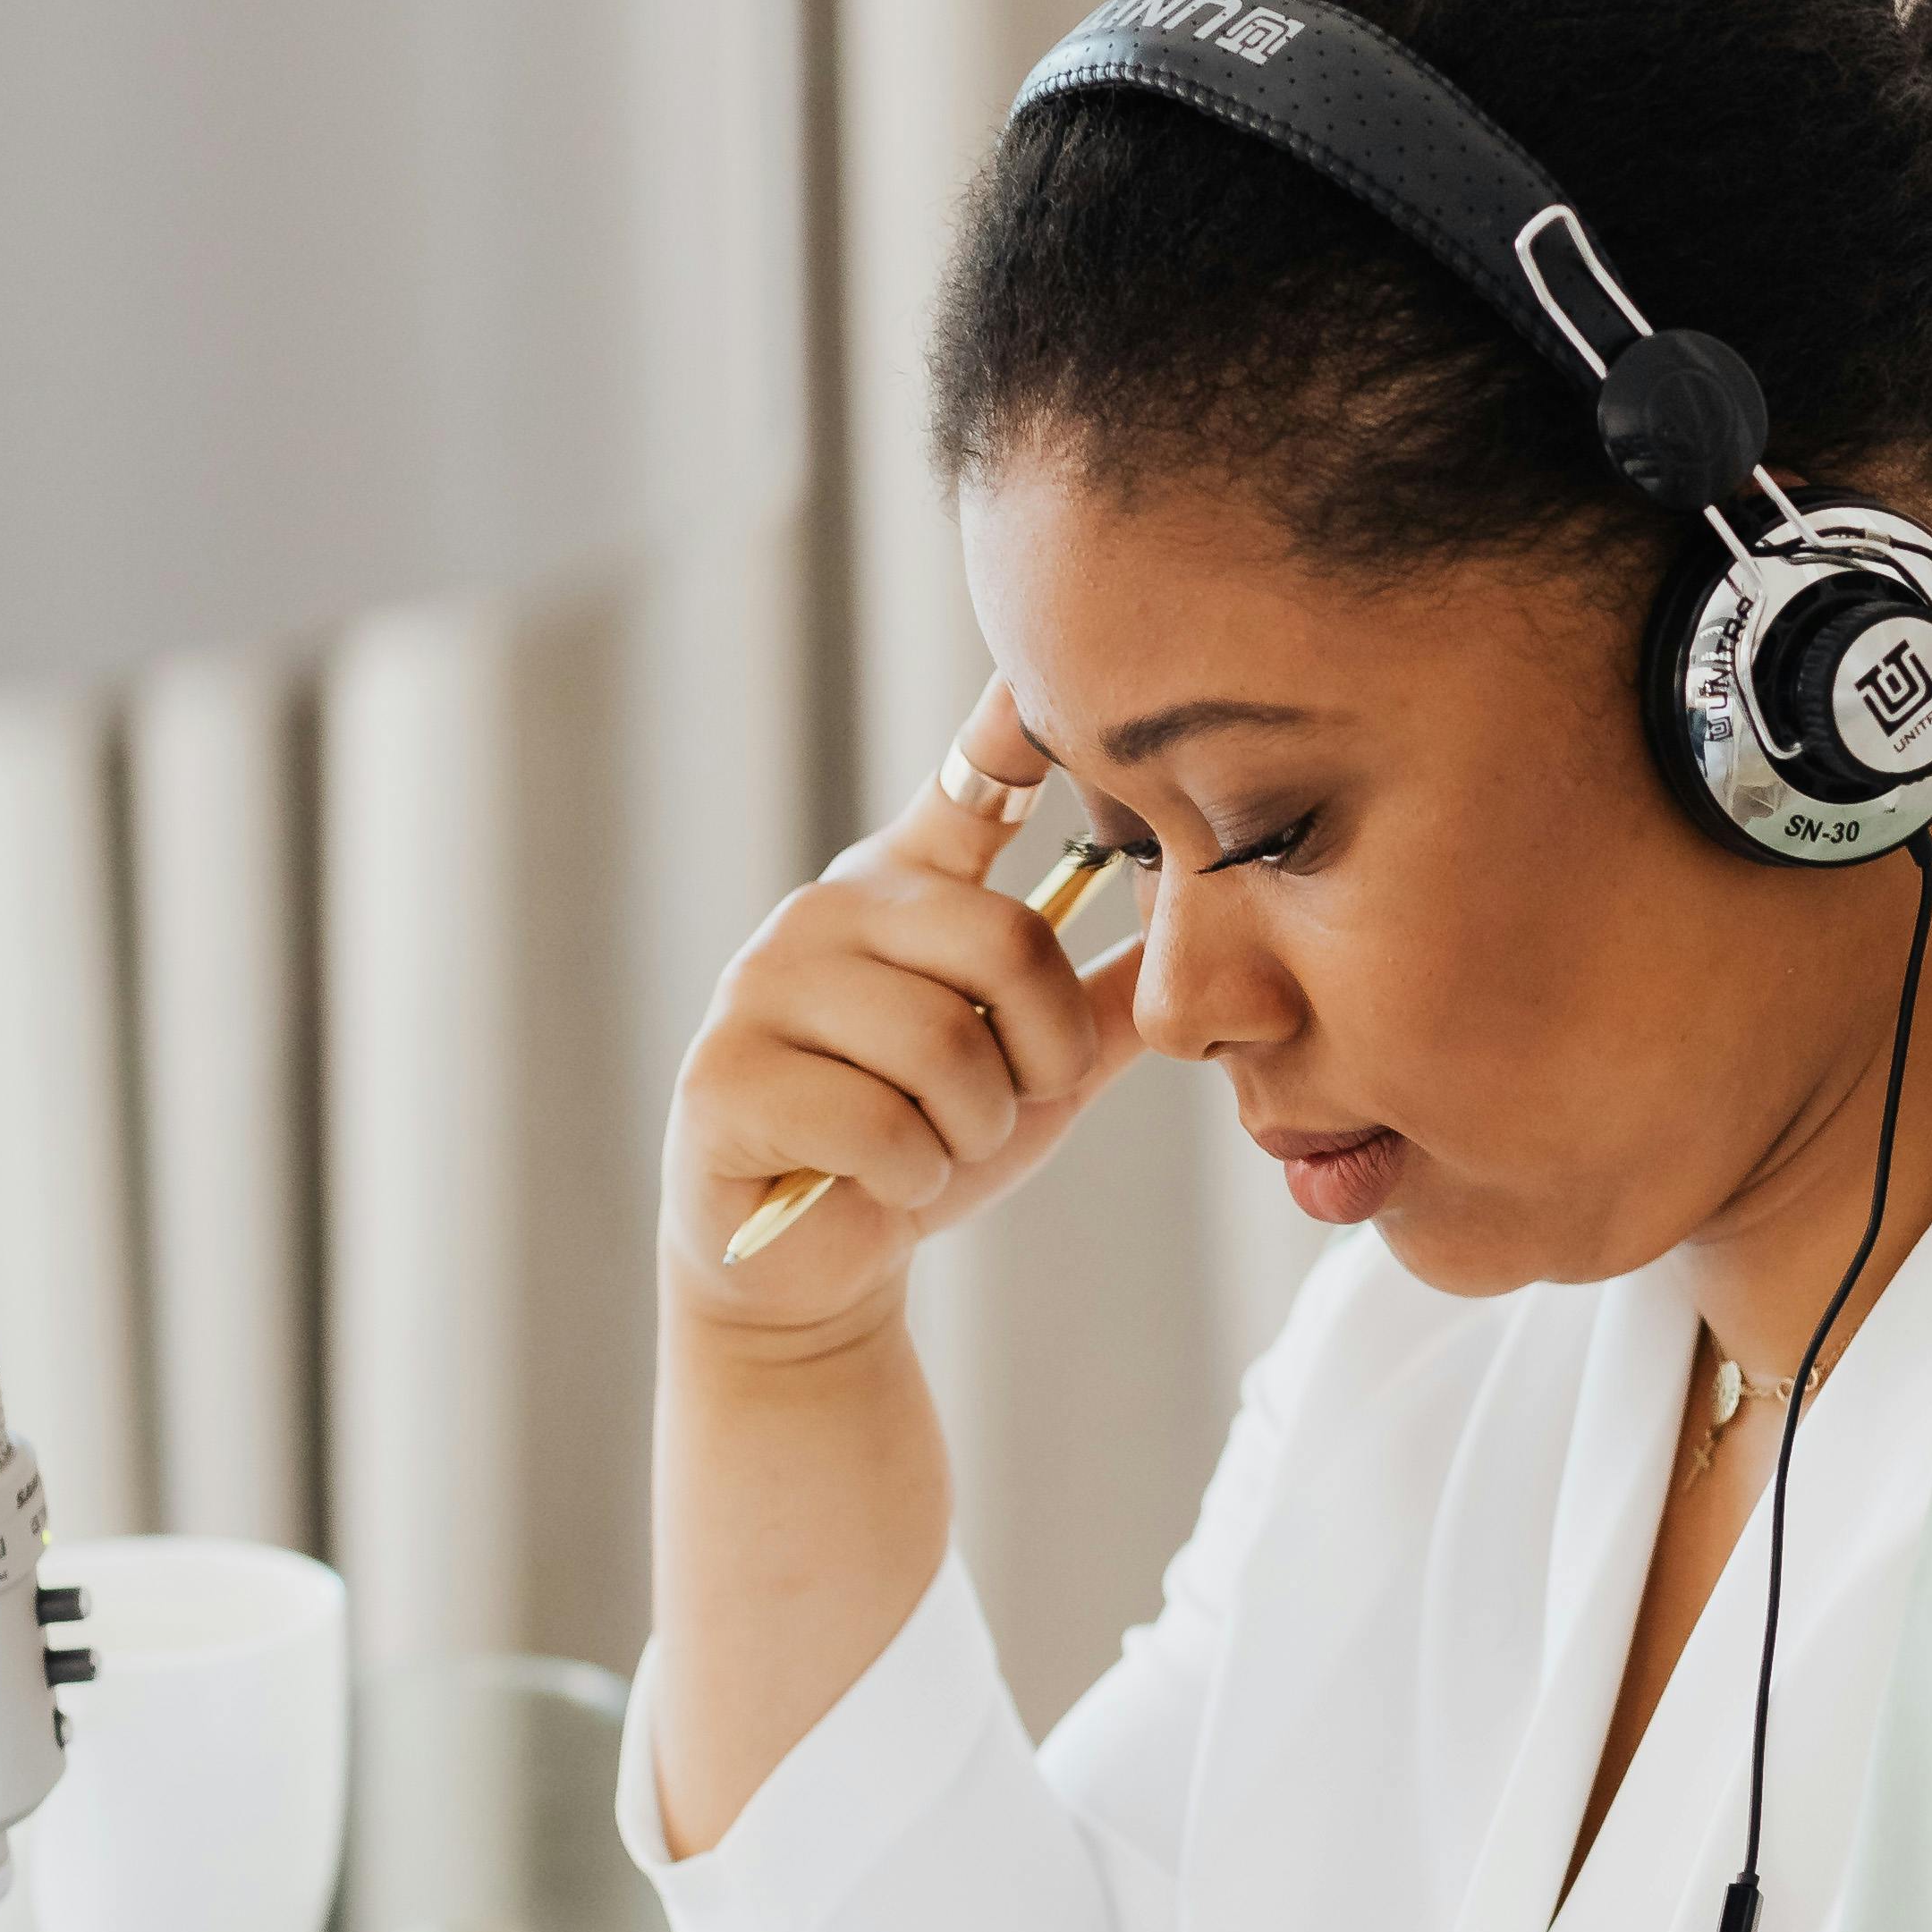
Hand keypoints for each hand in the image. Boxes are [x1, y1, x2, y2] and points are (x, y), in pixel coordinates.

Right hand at [662, 675, 1143, 1329]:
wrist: (810, 1269)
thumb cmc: (924, 1150)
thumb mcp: (1036, 1073)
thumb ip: (1102, 1001)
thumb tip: (1207, 930)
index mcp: (906, 889)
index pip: (970, 785)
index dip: (1013, 723)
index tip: (1051, 663)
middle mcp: (827, 910)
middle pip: (1002, 943)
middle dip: (1034, 1057)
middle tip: (999, 1106)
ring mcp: (762, 988)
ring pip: (942, 1050)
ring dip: (968, 1134)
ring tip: (929, 1148)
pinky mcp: (724, 1078)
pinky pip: (879, 1127)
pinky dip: (908, 1181)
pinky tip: (876, 1185)